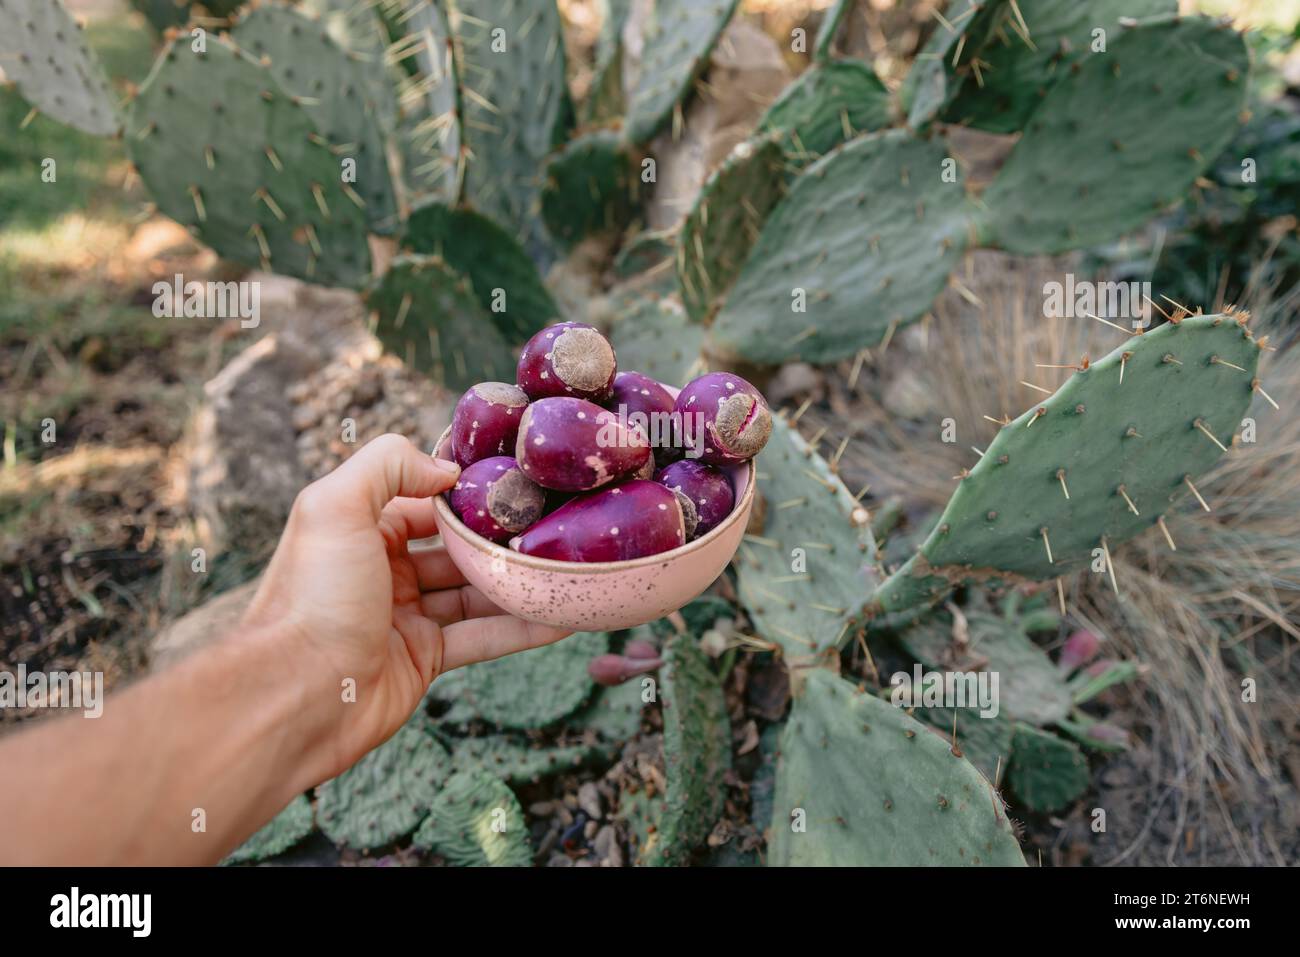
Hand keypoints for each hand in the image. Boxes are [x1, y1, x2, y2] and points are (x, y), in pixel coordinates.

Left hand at [241, 433, 569, 782]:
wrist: (295, 697)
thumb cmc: (312, 598)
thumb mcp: (335, 506)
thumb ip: (387, 465)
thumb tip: (447, 467)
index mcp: (361, 529)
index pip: (425, 500)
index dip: (468, 492)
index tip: (519, 481)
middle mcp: (384, 569)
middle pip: (457, 547)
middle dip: (502, 538)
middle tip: (557, 524)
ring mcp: (407, 616)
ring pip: (476, 592)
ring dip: (520, 582)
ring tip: (571, 568)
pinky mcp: (425, 660)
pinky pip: (484, 638)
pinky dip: (524, 629)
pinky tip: (565, 618)